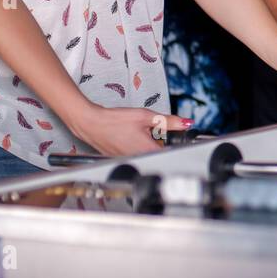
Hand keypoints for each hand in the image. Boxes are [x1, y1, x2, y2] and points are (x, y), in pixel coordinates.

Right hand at [66, 103, 192, 157]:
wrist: (91, 124)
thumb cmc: (114, 120)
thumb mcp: (146, 116)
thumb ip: (169, 121)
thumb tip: (186, 123)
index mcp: (148, 151)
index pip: (171, 153)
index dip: (175, 144)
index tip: (175, 136)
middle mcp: (139, 159)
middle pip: (159, 154)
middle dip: (161, 142)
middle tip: (152, 130)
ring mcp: (129, 160)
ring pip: (147, 154)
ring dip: (148, 144)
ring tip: (137, 133)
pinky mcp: (121, 159)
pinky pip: (135, 154)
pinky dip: (136, 146)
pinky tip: (129, 136)